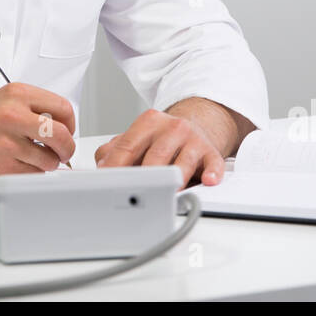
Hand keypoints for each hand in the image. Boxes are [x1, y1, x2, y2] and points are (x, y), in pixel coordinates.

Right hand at [0, 82, 76, 180]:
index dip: (70, 123)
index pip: (63, 108)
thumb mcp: (2, 98)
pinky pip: (33, 173)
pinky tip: (18, 163)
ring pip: (50, 159)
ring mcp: (7, 142)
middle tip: (63, 151)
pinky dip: (32, 172)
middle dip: (67, 147)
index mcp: (16, 93)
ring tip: (33, 157)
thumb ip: (32, 107)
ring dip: (48, 162)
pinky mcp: (1, 166)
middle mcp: (12, 115)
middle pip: (62, 135)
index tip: (67, 130)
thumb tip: (63, 124)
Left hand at [95, 107, 227, 189]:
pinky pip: (213, 163)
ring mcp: (193, 139)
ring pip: (183, 162)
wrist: (196, 125)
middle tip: (135, 193)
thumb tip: (102, 168)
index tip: (107, 184)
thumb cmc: (162, 138)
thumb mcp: (137, 137)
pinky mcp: (211, 152)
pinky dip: (211, 173)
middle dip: (145, 177)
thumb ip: (115, 151)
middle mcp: (172, 127)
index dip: (116, 167)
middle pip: (155, 156)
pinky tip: (207, 181)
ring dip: (174, 179)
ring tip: (166, 192)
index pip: (128, 147)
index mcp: (149, 122)